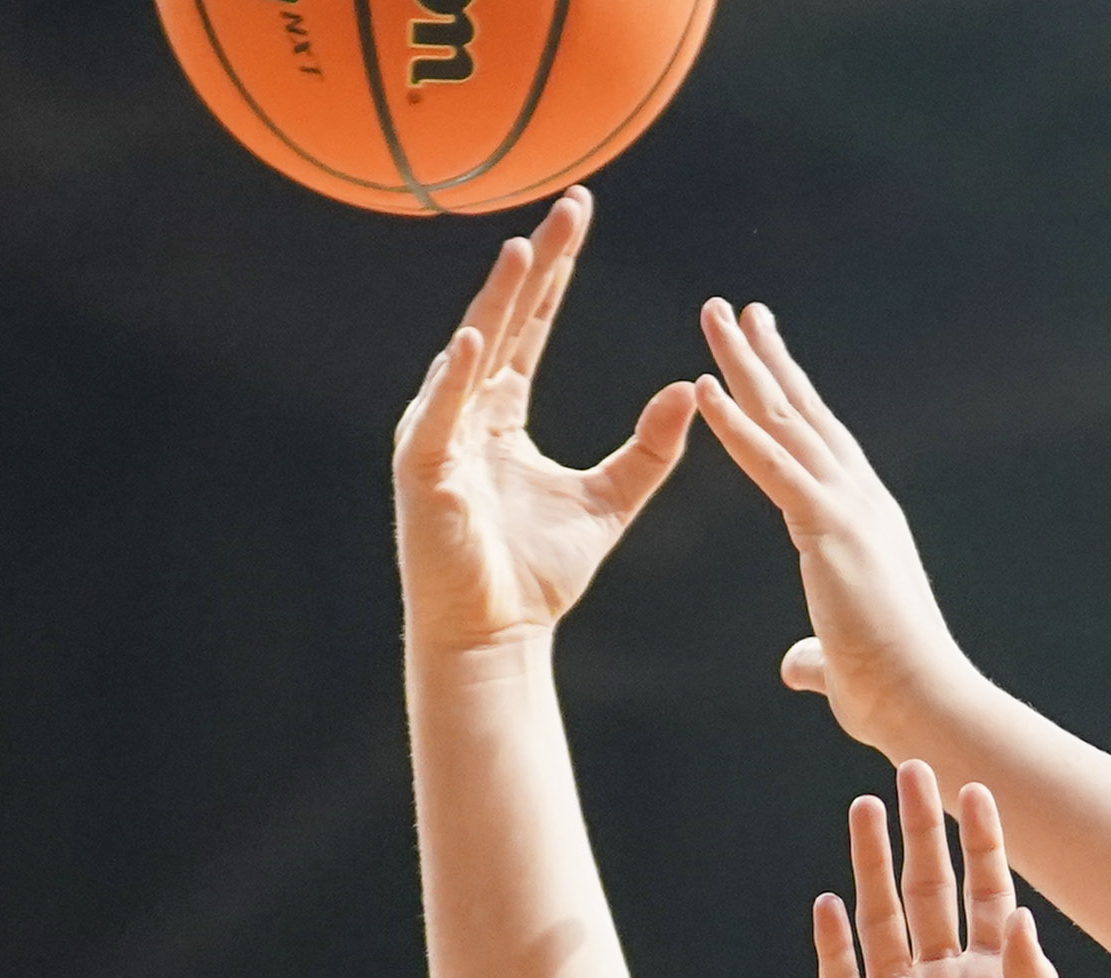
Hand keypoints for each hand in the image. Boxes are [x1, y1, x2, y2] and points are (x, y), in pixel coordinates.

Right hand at [395, 190, 698, 655]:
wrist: (496, 635)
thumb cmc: (539, 574)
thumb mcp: (609, 500)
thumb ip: (648, 448)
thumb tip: (687, 391)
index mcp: (500, 416)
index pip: (529, 327)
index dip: (553, 275)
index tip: (578, 220)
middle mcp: (463, 413)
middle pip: (502, 322)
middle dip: (534, 265)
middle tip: (567, 209)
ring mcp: (438, 438)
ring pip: (469, 355)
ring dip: (494, 303)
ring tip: (522, 252)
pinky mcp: (422, 473)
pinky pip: (438, 417)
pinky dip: (457, 379)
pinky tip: (477, 341)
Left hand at [693, 299, 972, 754]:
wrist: (926, 704)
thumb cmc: (893, 695)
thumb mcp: (840, 664)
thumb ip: (815, 656)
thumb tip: (797, 667)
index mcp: (866, 525)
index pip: (820, 450)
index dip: (791, 402)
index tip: (767, 361)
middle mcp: (862, 502)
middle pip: (804, 416)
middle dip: (769, 361)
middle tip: (739, 311)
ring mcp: (850, 509)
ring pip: (787, 422)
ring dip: (747, 366)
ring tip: (715, 316)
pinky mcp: (831, 528)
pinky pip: (772, 465)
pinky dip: (736, 426)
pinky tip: (704, 389)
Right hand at [817, 764, 1085, 977]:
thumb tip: (1019, 915)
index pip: (985, 896)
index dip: (982, 844)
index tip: (978, 788)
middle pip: (928, 892)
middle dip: (921, 831)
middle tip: (913, 767)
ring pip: (882, 921)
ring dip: (874, 865)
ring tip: (865, 807)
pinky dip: (835, 944)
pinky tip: (832, 899)